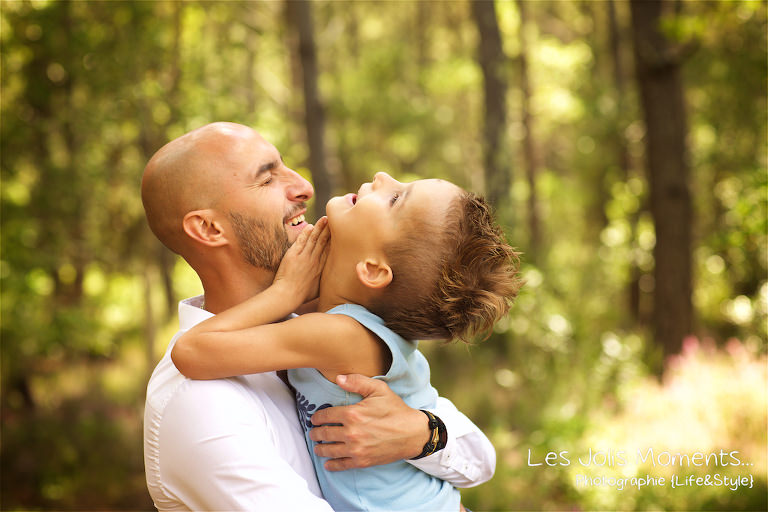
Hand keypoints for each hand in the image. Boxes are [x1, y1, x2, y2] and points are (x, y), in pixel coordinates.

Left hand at [273, 217, 329, 307]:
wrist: (287, 295)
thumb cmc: (302, 295)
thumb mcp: (318, 290)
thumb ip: (325, 283)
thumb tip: (332, 282)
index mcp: (322, 268)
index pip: (330, 251)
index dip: (335, 240)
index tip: (340, 232)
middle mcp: (315, 261)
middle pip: (324, 242)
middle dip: (330, 230)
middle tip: (335, 220)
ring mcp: (304, 257)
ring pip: (314, 239)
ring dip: (320, 228)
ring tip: (326, 219)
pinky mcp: (294, 255)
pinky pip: (302, 241)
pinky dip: (306, 233)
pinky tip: (311, 226)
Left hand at [309, 374, 429, 470]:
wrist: (412, 433)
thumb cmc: (396, 410)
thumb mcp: (379, 390)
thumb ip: (357, 382)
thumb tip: (338, 378)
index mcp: (352, 414)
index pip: (326, 416)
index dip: (317, 417)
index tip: (315, 419)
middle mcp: (351, 433)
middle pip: (324, 434)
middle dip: (315, 433)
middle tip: (313, 432)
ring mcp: (356, 449)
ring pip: (329, 450)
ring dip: (320, 449)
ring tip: (317, 447)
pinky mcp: (362, 461)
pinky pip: (341, 465)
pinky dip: (331, 464)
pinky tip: (328, 463)